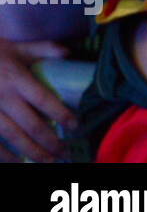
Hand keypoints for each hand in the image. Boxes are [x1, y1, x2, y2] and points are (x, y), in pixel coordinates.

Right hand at [0, 38, 74, 161]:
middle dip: (49, 141)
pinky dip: (3, 156)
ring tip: (48, 162)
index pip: (43, 99)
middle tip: (65, 152)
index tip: (75, 126)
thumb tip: (68, 53)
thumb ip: (43, 49)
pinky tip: (17, 163)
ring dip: (30, 152)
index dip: (60, 114)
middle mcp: (3, 96)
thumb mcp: (17, 48)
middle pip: (30, 124)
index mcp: (16, 78)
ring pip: (11, 136)